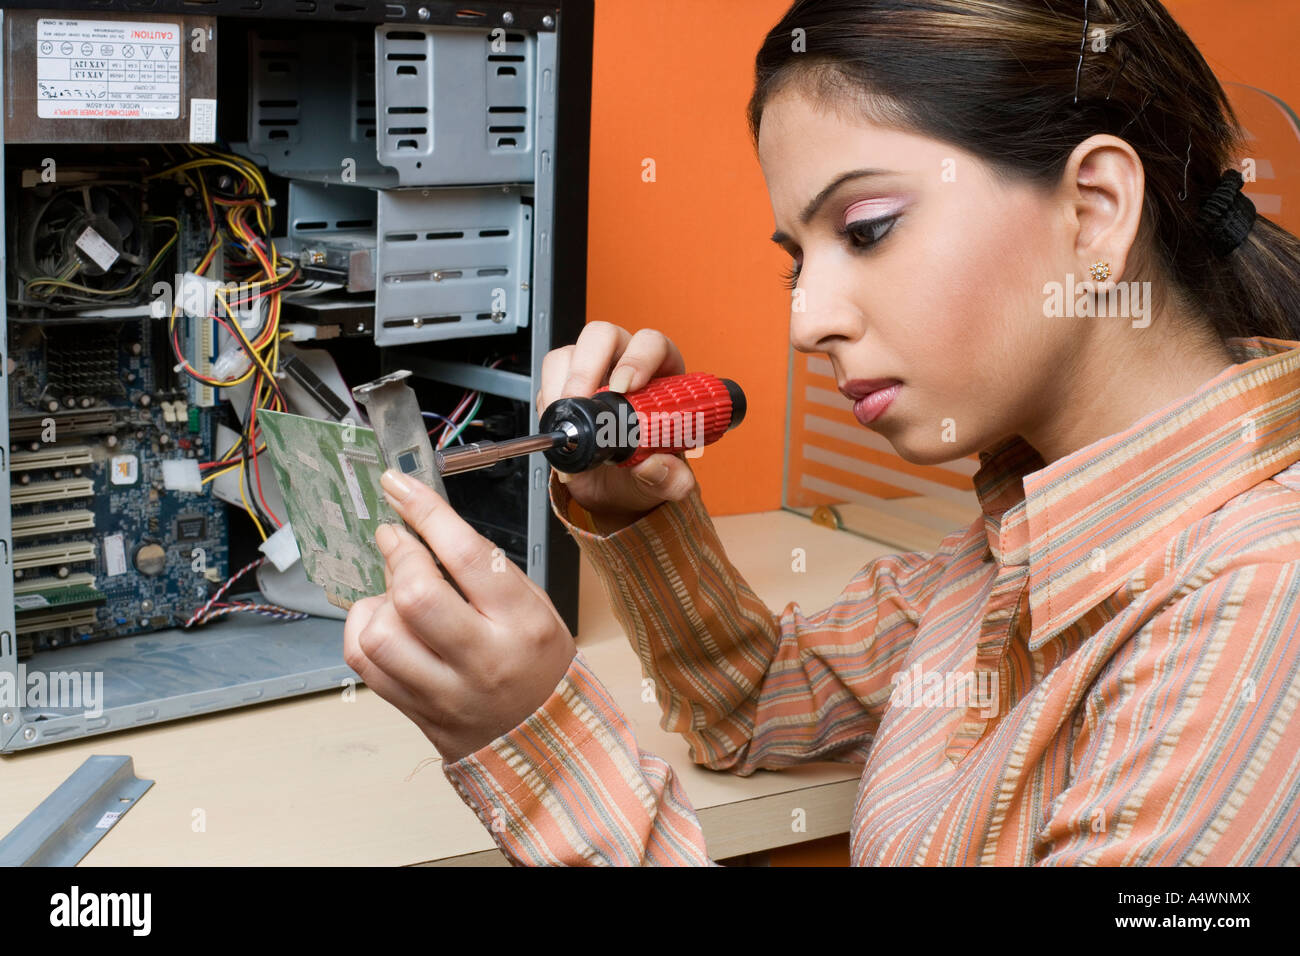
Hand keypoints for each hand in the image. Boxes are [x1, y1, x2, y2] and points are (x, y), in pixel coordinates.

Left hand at [343, 468, 576, 764]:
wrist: (547, 742)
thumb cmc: (540, 667)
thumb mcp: (535, 608)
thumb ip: (484, 571)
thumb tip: (425, 526)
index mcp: (524, 624)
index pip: (467, 555)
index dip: (426, 511)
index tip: (400, 486)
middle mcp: (484, 660)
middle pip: (415, 596)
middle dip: (398, 554)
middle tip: (398, 540)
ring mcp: (445, 692)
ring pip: (379, 633)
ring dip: (377, 599)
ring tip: (395, 594)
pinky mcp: (416, 712)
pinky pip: (365, 664)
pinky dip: (363, 630)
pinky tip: (383, 622)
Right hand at [537, 321, 696, 530]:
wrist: (615, 493)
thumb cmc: (645, 474)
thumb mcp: (665, 484)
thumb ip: (672, 479)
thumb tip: (657, 465)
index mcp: (662, 377)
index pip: (652, 345)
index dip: (638, 358)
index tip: (625, 386)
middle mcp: (625, 366)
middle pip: (604, 336)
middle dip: (588, 364)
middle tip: (582, 399)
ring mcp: (592, 372)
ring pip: (571, 351)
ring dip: (563, 382)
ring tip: (568, 416)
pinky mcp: (565, 385)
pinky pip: (550, 376)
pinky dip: (548, 398)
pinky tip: (560, 423)